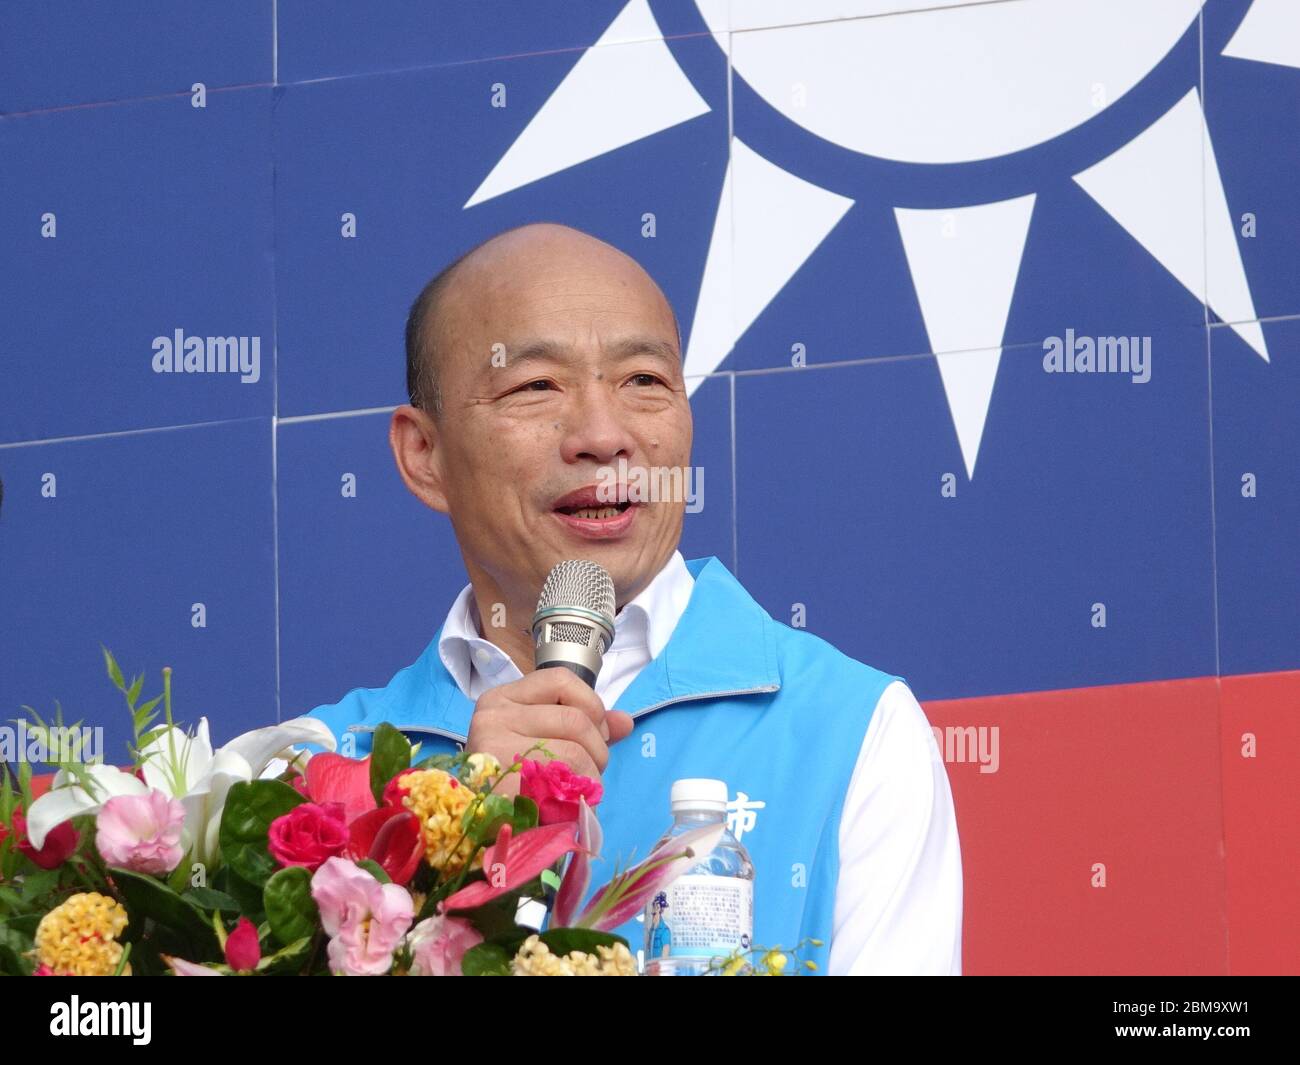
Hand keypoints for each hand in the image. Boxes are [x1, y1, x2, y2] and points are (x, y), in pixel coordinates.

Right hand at [466, 668, 634, 796]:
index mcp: (503, 698)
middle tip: (589, 771)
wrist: (478, 825)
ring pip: (575, 750)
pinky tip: (567, 805)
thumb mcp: (546, 742)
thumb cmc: (513, 781)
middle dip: (597, 748)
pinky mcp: (502, 779)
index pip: (561, 680)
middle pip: (576, 719)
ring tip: (576, 792)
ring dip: (590, 776)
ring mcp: (494, 745)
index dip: (591, 705)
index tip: (595, 732)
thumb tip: (625, 721)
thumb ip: (586, 727)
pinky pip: (563, 780)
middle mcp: (493, 714)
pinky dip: (578, 795)